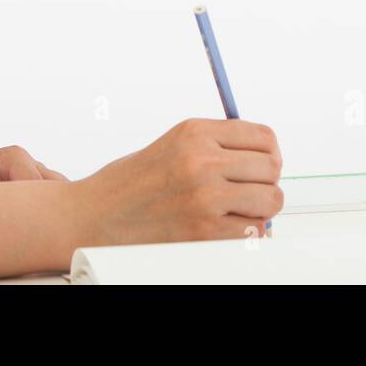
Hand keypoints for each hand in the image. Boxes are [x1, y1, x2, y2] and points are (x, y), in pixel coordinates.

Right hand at [73, 118, 282, 245]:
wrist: (94, 216)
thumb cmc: (133, 182)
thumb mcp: (174, 145)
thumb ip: (216, 145)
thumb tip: (266, 158)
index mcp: (194, 132)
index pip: (263, 136)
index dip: (270, 153)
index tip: (262, 165)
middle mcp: (201, 160)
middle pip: (271, 167)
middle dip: (266, 181)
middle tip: (250, 191)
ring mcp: (205, 197)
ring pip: (270, 200)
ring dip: (261, 208)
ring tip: (238, 210)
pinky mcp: (205, 233)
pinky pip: (254, 232)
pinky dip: (247, 232)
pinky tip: (226, 228)